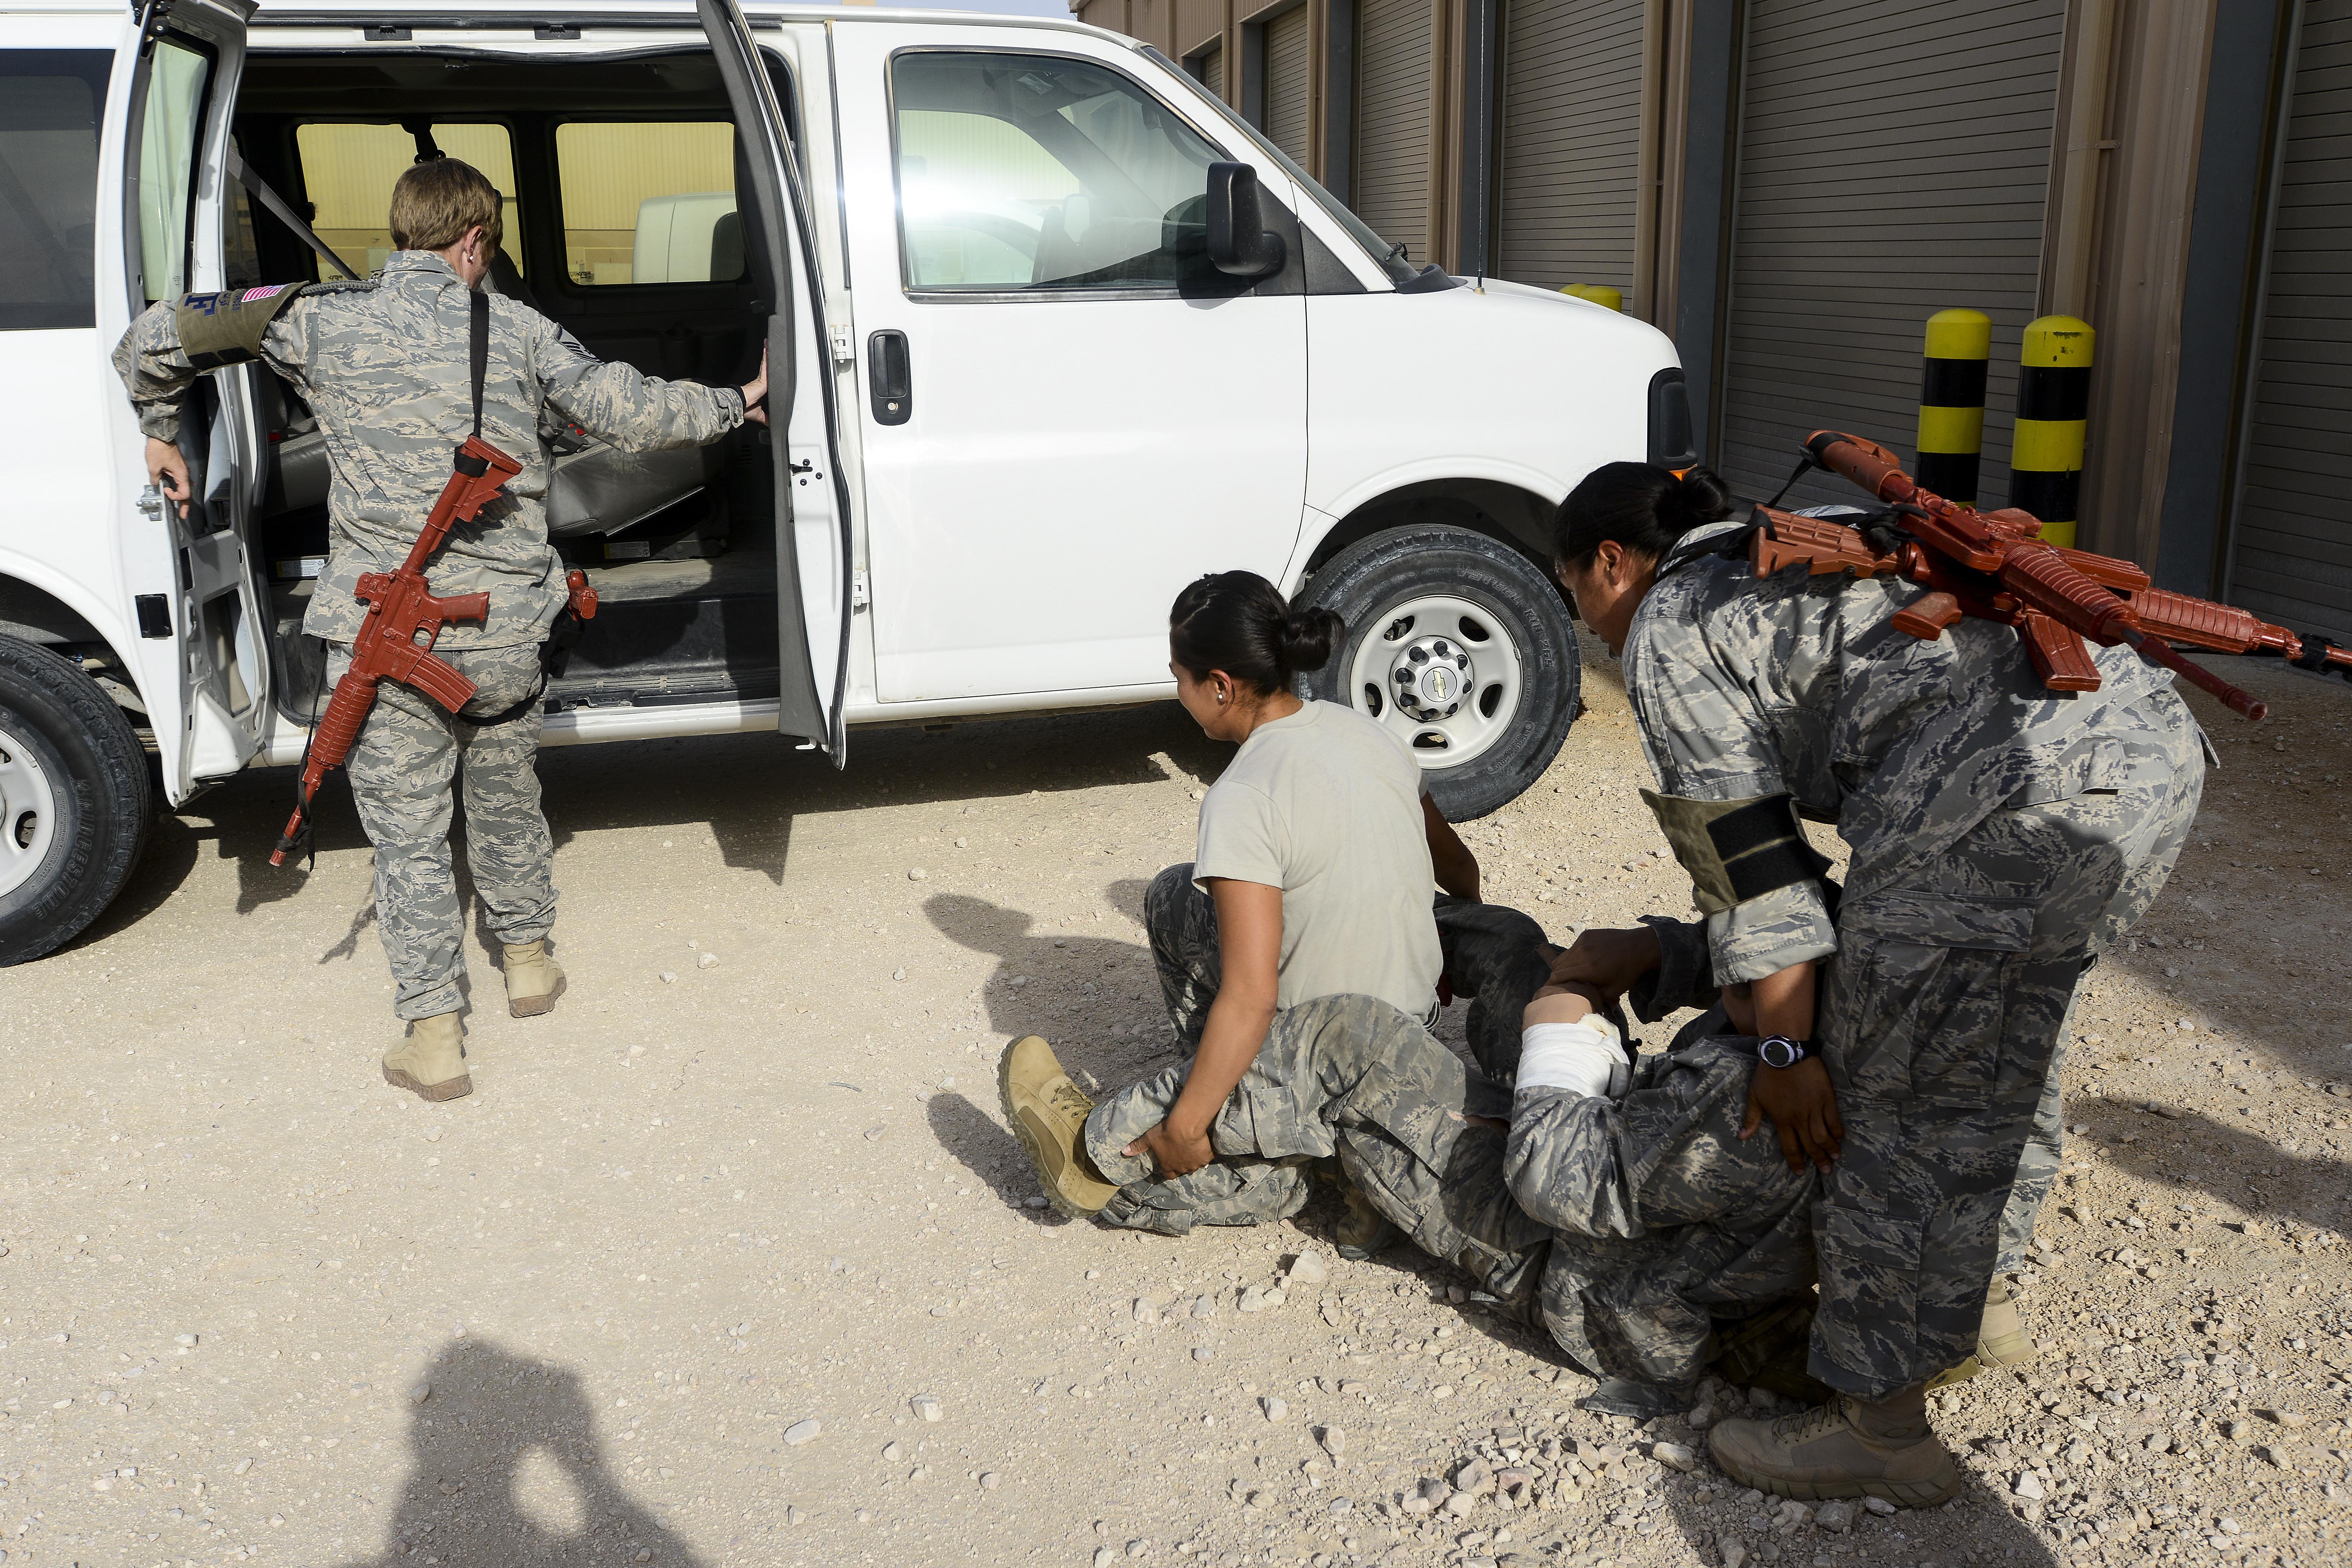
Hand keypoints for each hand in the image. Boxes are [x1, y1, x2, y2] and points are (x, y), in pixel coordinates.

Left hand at [145, 437, 190, 520]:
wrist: (161, 436)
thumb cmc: (160, 448)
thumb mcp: (153, 467)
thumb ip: (155, 479)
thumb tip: (155, 483)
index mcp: (181, 475)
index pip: (184, 494)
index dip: (174, 496)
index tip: (165, 492)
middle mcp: (184, 473)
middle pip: (187, 493)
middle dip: (184, 505)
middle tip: (183, 514)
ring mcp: (182, 469)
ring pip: (184, 486)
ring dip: (180, 494)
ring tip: (175, 500)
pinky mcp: (178, 466)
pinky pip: (181, 479)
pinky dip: (178, 486)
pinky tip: (174, 486)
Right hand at [740, 344, 768, 425]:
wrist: (739, 406)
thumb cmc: (745, 409)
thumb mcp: (759, 415)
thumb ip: (766, 418)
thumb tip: (771, 424)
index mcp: (761, 389)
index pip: (767, 378)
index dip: (769, 371)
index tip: (772, 366)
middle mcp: (761, 382)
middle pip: (767, 368)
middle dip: (768, 359)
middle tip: (770, 348)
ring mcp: (761, 379)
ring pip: (767, 365)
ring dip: (768, 354)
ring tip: (770, 344)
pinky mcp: (762, 378)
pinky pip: (766, 365)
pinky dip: (767, 357)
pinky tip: (768, 348)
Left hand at [1125, 1118, 1212, 1178]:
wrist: (1185, 1127)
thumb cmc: (1165, 1133)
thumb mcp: (1149, 1138)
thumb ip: (1137, 1146)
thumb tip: (1123, 1151)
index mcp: (1168, 1166)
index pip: (1169, 1174)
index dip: (1169, 1168)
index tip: (1170, 1161)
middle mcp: (1182, 1168)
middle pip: (1183, 1170)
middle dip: (1182, 1163)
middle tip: (1182, 1152)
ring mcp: (1195, 1164)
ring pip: (1195, 1165)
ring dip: (1194, 1159)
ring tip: (1193, 1148)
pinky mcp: (1207, 1157)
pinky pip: (1207, 1157)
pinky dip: (1206, 1153)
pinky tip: (1204, 1144)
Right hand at [1547, 925, 1659, 1000]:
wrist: (1640, 947)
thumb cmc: (1628, 971)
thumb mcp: (1612, 991)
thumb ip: (1593, 998)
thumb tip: (1581, 1002)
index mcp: (1586, 968)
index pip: (1558, 975)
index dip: (1552, 984)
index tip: (1551, 991)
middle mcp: (1581, 952)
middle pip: (1557, 965)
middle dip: (1557, 976)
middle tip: (1563, 984)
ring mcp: (1583, 941)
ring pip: (1564, 955)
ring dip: (1565, 965)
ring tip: (1574, 974)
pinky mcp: (1586, 934)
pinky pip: (1573, 947)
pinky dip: (1574, 955)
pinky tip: (1584, 962)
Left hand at [1740, 1056, 1842, 1172]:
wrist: (1786, 1053)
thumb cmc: (1768, 1074)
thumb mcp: (1755, 1096)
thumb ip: (1751, 1118)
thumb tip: (1742, 1136)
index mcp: (1782, 1120)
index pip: (1790, 1147)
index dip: (1796, 1162)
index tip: (1800, 1173)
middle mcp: (1799, 1119)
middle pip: (1811, 1145)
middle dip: (1818, 1160)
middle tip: (1826, 1172)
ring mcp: (1814, 1109)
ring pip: (1824, 1136)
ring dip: (1830, 1149)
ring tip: (1835, 1159)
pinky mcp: (1826, 1099)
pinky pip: (1834, 1120)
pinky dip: (1837, 1131)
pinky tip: (1840, 1138)